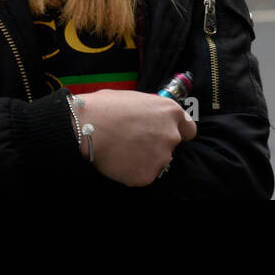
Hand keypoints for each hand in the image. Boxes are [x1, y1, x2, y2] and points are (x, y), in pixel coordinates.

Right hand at [75, 89, 196, 186]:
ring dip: (143, 159)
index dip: (175, 131)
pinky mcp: (147, 176)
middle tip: (133, 141)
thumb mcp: (134, 98)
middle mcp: (171, 135)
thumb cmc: (105, 107)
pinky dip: (131, 171)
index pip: (188, 129)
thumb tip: (147, 117)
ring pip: (156, 162)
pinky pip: (141, 175)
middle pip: (170, 146)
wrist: (86, 126)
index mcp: (170, 112)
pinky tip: (117, 160)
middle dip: (155, 145)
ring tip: (122, 150)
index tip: (163, 133)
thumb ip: (149, 111)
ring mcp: (161, 157)